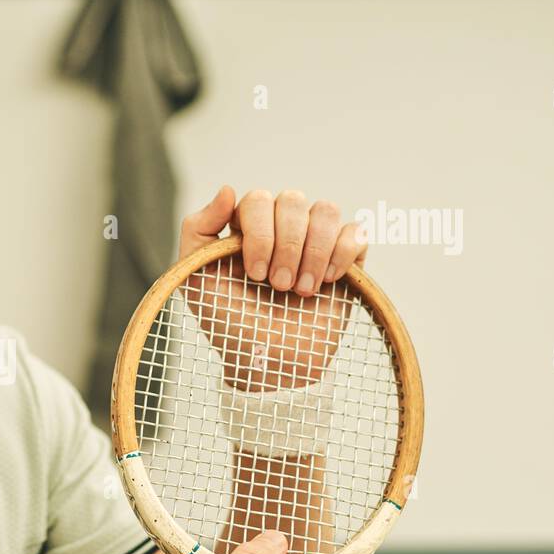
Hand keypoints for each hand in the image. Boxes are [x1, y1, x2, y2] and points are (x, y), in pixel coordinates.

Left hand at [179, 188, 367, 389]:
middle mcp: (281, 227)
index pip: (258, 200)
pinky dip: (343, 254)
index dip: (260, 234)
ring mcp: (315, 241)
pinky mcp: (347, 259)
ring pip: (326, 210)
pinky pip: (356, 231)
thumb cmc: (230, 324)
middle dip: (286, 246)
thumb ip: (198, 229)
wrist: (269, 365)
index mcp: (246, 227)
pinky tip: (329, 281)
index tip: (255, 274)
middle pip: (293, 200)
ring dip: (314, 252)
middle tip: (278, 286)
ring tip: (301, 291)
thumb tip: (228, 188)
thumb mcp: (196, 279)